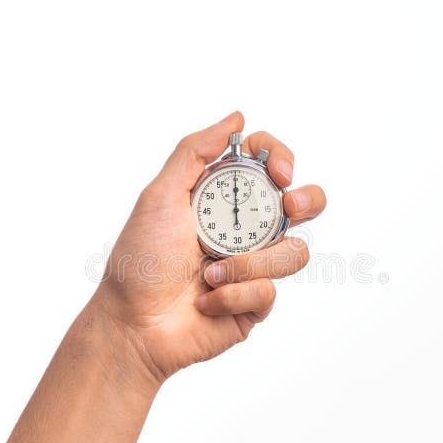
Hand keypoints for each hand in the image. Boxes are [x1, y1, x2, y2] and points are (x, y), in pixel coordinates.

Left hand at [91, 112, 326, 381]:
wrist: (134, 325)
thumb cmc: (139, 261)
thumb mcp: (160, 196)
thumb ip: (195, 152)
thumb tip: (237, 118)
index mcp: (222, 198)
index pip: (268, 164)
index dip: (282, 158)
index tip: (278, 173)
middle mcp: (244, 229)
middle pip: (304, 203)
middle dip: (308, 200)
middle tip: (290, 207)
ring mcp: (254, 266)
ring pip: (294, 252)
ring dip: (251, 263)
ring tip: (210, 274)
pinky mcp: (255, 302)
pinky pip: (269, 291)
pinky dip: (234, 294)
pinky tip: (207, 301)